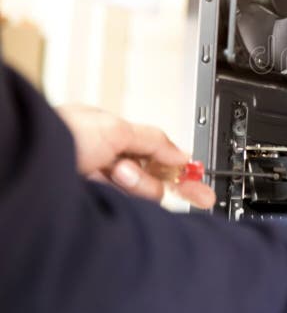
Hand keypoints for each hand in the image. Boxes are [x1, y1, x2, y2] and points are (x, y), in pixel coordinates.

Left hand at [56, 104, 215, 208]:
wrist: (35, 161)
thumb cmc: (58, 136)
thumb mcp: (115, 128)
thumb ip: (154, 140)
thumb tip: (181, 154)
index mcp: (114, 138)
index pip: (157, 153)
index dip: (182, 167)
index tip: (200, 182)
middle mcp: (109, 164)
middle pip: (155, 179)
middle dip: (157, 176)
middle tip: (191, 193)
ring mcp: (103, 187)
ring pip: (145, 195)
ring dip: (138, 182)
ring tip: (114, 172)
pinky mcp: (99, 207)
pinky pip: (131, 208)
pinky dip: (127, 195)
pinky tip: (110, 185)